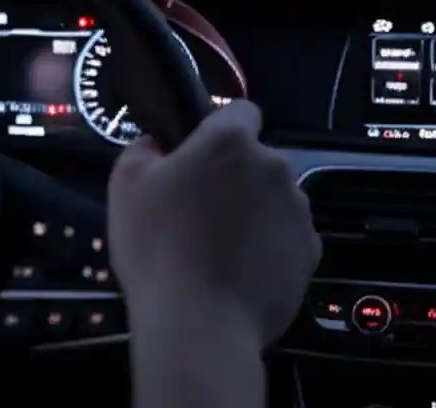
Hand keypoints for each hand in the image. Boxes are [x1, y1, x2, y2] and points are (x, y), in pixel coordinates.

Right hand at [108, 100, 320, 347]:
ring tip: (222, 250)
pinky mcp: (310, 251)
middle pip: (258, 160)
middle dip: (237, 178)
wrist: (199, 324)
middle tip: (201, 213)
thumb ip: (143, 150)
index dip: (221, 131)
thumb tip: (157, 145)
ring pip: (276, 199)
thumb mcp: (125, 186)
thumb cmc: (157, 248)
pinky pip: (289, 238)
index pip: (241, 111)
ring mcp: (298, 210)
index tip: (201, 158)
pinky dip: (271, 248)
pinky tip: (242, 272)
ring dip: (256, 213)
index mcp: (230, 142)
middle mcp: (274, 165)